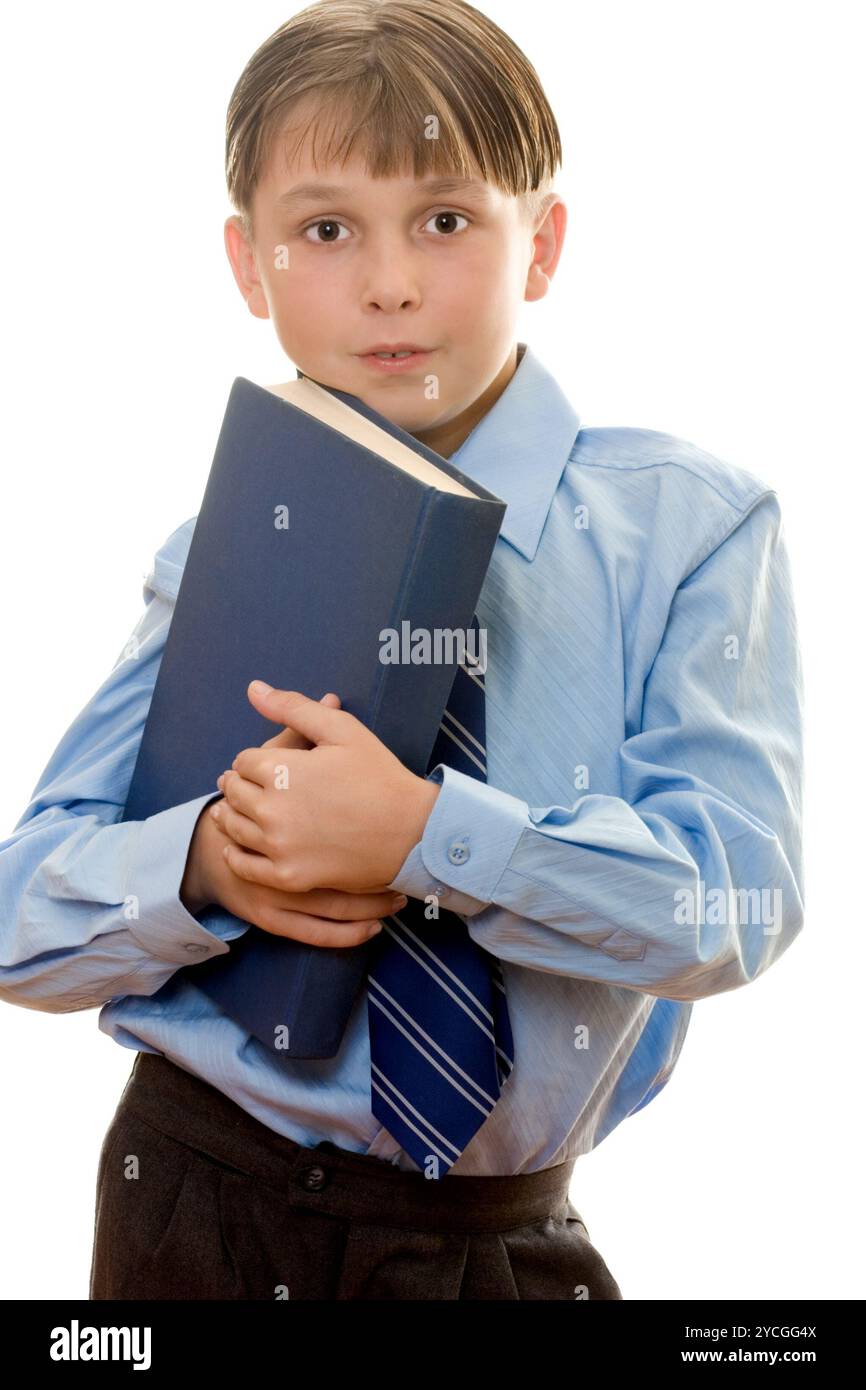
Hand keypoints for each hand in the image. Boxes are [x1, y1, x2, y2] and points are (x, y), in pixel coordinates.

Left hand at [180, 693, 408, 944]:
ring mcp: (278, 846)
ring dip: (232, 815)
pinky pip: (244, 865)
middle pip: (234, 793)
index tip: (264, 766)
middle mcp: (271, 809)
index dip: (253, 761)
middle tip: (248, 787)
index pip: (243, 761)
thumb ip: (293, 707)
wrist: (412, 832)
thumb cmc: (379, 777)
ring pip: (234, 827)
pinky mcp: (288, 876)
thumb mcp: (341, 730)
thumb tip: (253, 688)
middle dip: (240, 785)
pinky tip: (241, 846)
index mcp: (280, 770)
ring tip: (242, 811)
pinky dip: (236, 854)